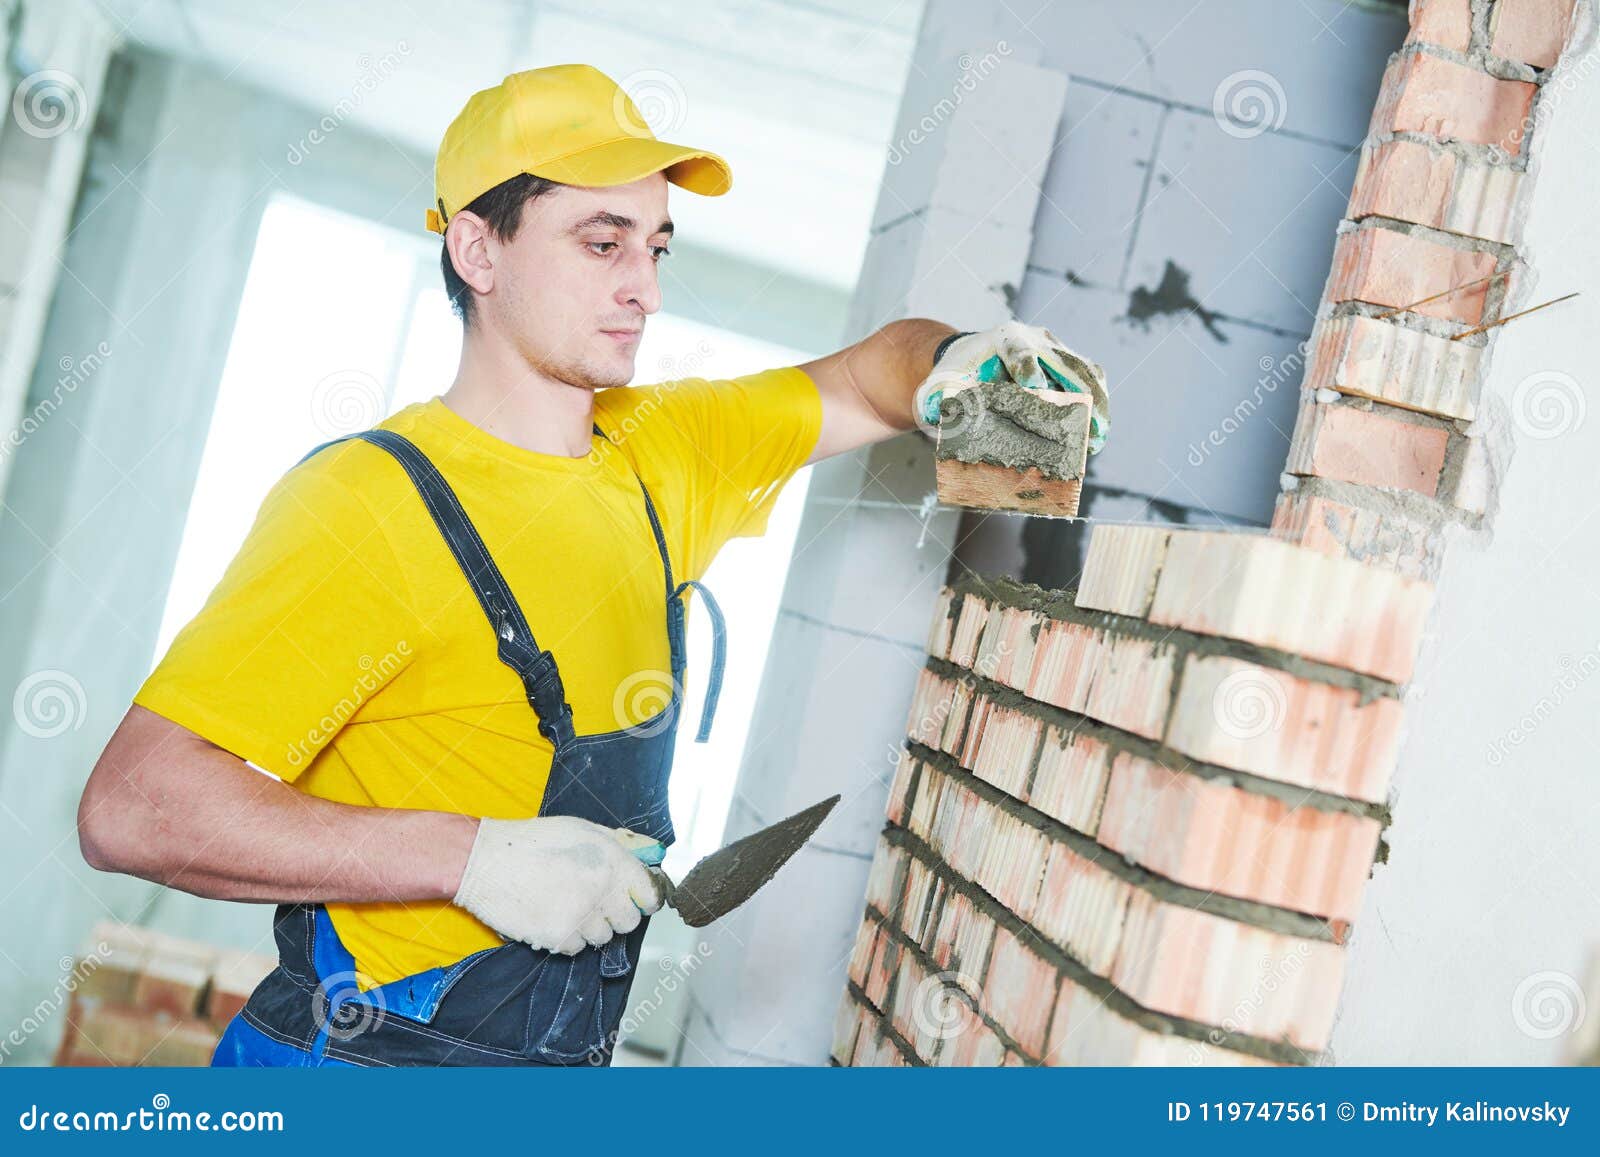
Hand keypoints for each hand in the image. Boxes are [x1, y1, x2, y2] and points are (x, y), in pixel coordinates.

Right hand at [452, 815, 665, 954]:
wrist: (486, 862)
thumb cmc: (533, 842)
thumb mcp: (583, 829)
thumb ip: (622, 843)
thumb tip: (653, 851)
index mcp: (612, 861)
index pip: (649, 895)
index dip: (642, 898)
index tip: (634, 899)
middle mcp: (601, 890)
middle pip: (629, 922)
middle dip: (615, 914)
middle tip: (594, 901)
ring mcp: (581, 917)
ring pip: (602, 937)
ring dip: (590, 926)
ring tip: (566, 904)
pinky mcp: (559, 937)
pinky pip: (577, 948)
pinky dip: (568, 937)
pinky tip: (551, 915)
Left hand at [914, 321, 1109, 452]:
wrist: (969, 359)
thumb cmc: (955, 375)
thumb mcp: (939, 384)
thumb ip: (934, 398)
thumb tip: (936, 412)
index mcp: (1003, 338)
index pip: (1020, 352)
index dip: (1029, 371)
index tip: (1036, 392)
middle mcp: (1036, 338)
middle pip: (1065, 362)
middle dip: (1079, 394)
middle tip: (1088, 427)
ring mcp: (1056, 349)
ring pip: (1086, 371)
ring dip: (1097, 402)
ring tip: (1099, 436)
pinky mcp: (1067, 364)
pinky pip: (1089, 380)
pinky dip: (1097, 403)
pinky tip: (1097, 433)